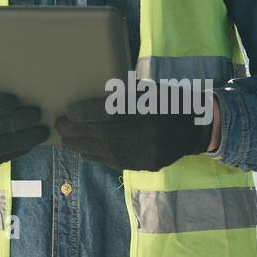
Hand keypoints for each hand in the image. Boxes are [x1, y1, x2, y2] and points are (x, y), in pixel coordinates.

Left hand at [55, 94, 213, 171]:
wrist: (197, 128)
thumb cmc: (168, 101)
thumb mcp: (148, 91)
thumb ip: (122, 96)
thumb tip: (88, 102)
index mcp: (147, 110)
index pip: (110, 113)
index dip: (85, 113)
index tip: (68, 110)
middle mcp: (146, 134)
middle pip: (103, 134)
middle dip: (77, 132)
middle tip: (59, 126)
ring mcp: (146, 154)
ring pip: (106, 152)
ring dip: (82, 147)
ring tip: (65, 141)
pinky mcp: (145, 165)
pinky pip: (115, 163)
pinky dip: (96, 157)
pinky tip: (83, 153)